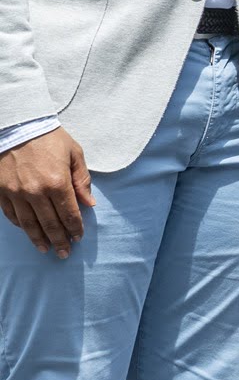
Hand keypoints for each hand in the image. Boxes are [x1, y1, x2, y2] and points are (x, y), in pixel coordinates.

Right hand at [0, 128, 94, 257]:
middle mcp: (36, 192)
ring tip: (46, 249)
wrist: (18, 126)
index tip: (79, 237)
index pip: (69, 213)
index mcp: (57, 182)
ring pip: (29, 223)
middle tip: (64, 253)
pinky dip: (21, 225)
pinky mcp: (2, 192)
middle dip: (59, 240)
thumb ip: (81, 180)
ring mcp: (16, 193)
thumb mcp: (74, 154)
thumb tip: (89, 203)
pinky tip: (28, 231)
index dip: (75, 228)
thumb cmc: (50, 138)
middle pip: (49, 223)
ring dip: (38, 238)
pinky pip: (11, 214)